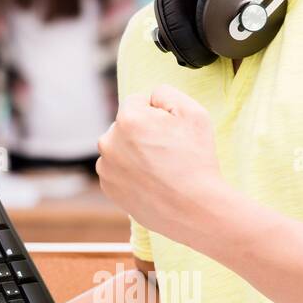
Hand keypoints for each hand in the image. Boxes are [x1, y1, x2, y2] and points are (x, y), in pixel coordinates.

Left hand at [95, 83, 226, 244]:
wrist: (195, 209)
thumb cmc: (196, 160)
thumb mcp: (193, 113)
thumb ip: (166, 93)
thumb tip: (151, 96)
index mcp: (127, 119)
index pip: (138, 101)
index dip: (159, 114)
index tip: (171, 132)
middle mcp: (109, 141)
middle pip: (126, 125)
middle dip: (143, 132)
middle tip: (168, 152)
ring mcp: (106, 167)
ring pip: (121, 148)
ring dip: (135, 152)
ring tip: (161, 169)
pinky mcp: (108, 187)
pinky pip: (118, 170)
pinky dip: (131, 173)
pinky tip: (152, 182)